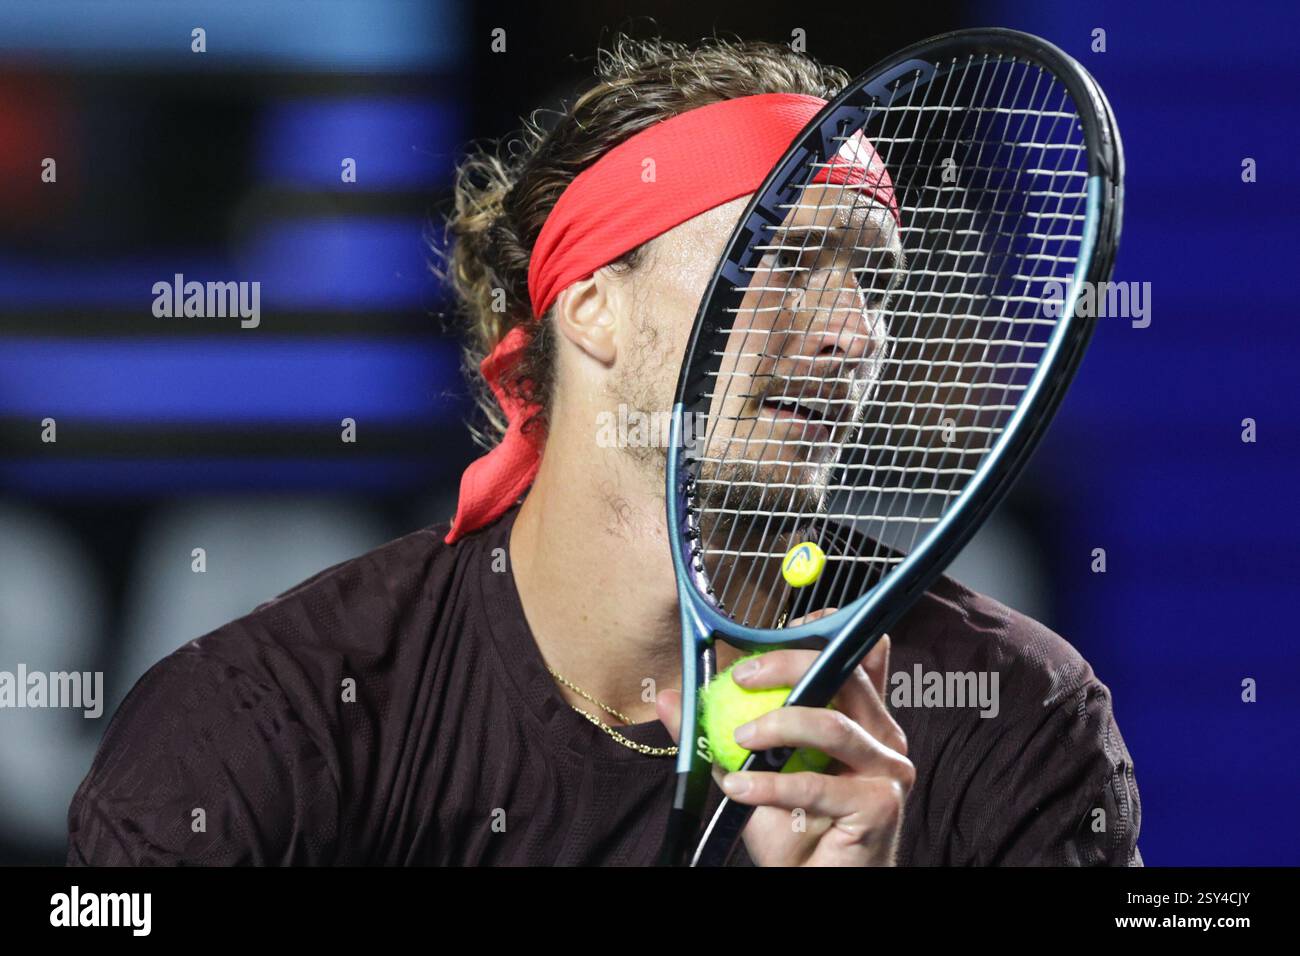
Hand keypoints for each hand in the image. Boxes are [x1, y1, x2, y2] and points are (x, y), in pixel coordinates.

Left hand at [658, 625, 913, 865]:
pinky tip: (737, 788)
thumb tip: (669, 695)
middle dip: (789, 666)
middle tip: (740, 678)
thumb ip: (715, 731)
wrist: (815, 882)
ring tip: (739, 739)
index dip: (827, 633)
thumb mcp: (749, 770)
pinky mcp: (880, 805)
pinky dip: (770, 785)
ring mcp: (888, 770)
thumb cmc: (792, 829)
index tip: (788, 624)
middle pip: (844, 677)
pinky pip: (817, 785)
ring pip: (833, 725)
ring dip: (779, 725)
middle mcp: (883, 737)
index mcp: (861, 719)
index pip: (856, 659)